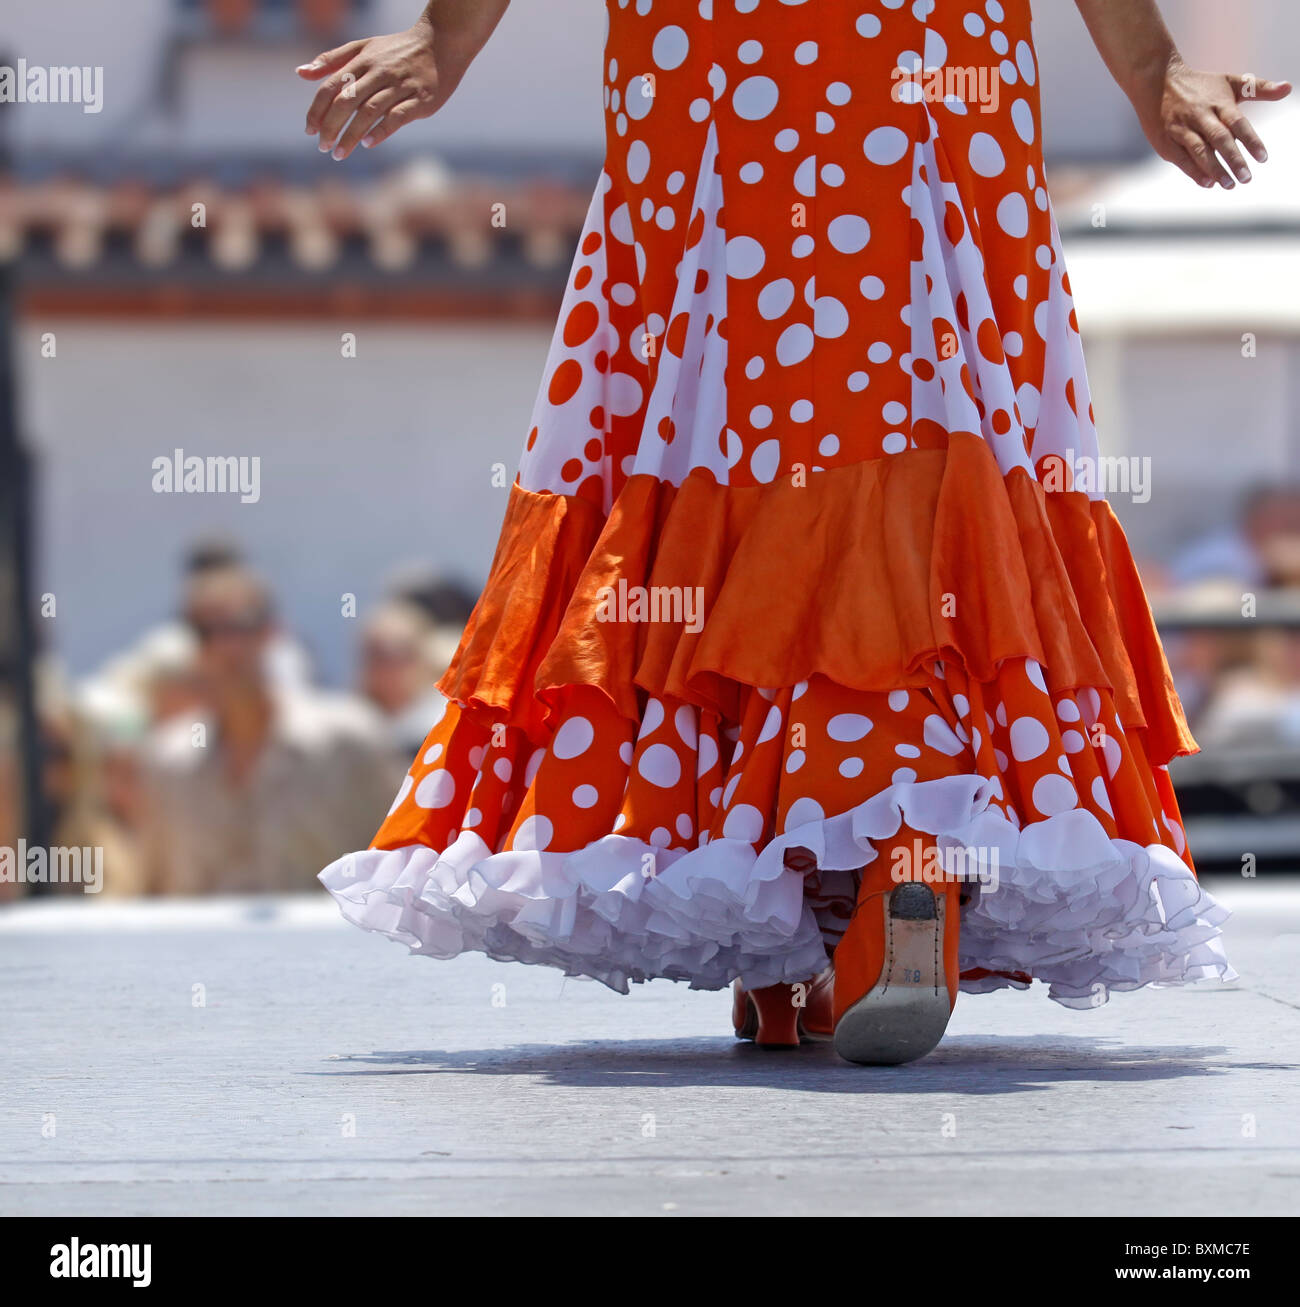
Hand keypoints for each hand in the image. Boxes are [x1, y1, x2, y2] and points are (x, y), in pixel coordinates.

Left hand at [296, 21, 462, 159]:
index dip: (318, 109)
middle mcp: (379, 72)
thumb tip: (301, 73)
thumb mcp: (363, 48)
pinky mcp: (420, 100)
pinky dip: (380, 131)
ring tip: (339, 153)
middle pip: (347, 101)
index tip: (309, 130)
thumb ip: (332, 60)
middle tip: (323, 146)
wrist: (441, 44)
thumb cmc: (397, 50)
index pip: (332, 86)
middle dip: (331, 126)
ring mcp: (400, 86)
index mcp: (362, 60)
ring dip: (351, 135)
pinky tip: (367, 143)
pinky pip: (396, 118)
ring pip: (369, 112)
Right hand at [1134, 59, 1290, 188]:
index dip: (1251, 141)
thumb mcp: (1229, 82)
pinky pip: (1182, 159)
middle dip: (1234, 159)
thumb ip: (1259, 88)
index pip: (1238, 123)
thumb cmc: (1198, 85)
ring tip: (1229, 185)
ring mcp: (1181, 129)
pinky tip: (1208, 183)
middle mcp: (1200, 115)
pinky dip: (1194, 172)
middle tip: (1246, 178)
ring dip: (1215, 169)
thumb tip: (1288, 88)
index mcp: (1218, 103)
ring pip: (1200, 151)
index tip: (1263, 158)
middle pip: (1219, 139)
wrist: (1156, 81)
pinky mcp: (1165, 141)